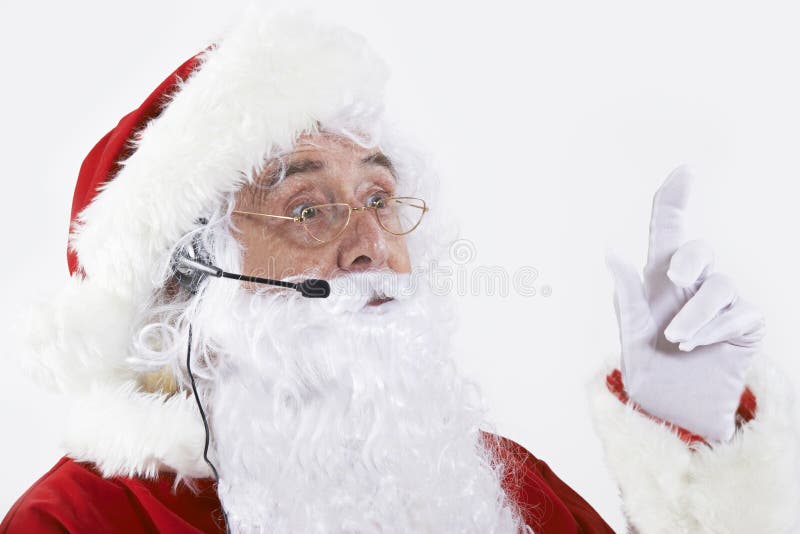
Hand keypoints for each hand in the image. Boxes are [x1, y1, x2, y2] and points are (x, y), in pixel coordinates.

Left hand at [606, 165, 764, 442]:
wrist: (673, 409)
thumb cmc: (649, 365)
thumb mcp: (631, 329)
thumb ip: (625, 291)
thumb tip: (610, 249)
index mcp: (660, 278)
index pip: (670, 228)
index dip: (676, 197)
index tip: (683, 170)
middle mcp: (693, 284)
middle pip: (700, 250)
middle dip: (689, 260)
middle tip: (673, 278)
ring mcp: (723, 303)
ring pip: (720, 285)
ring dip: (695, 314)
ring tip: (676, 340)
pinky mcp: (745, 325)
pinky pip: (739, 313)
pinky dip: (716, 329)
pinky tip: (698, 347)